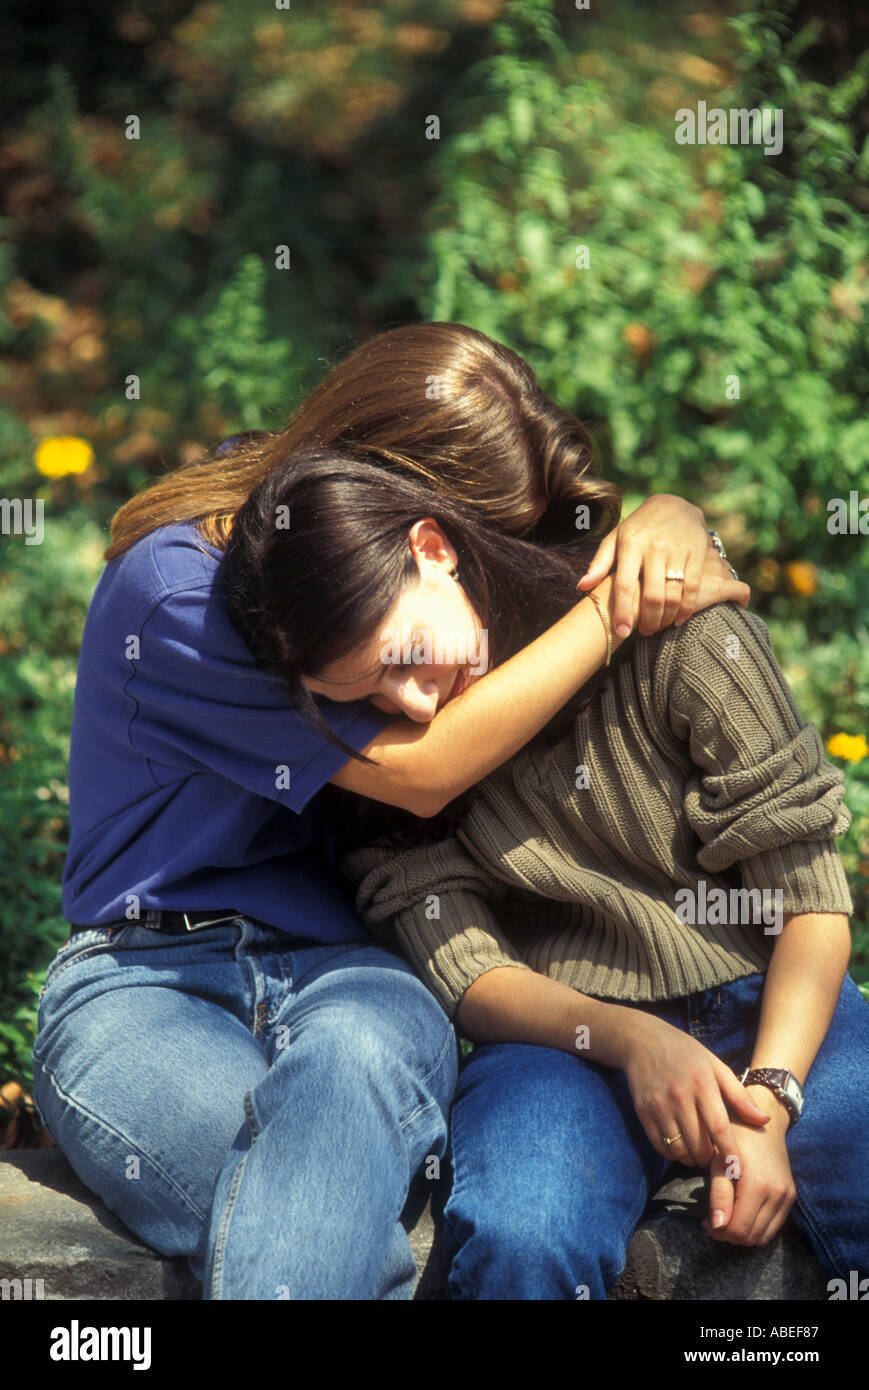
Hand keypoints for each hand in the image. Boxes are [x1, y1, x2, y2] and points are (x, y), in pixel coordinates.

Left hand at [577, 495, 748, 637]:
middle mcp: (654, 547)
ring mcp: (677, 550)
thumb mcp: (616, 539)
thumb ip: (599, 563)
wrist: (675, 504)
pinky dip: (687, 608)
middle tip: (643, 632)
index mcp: (630, 545)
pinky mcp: (697, 552)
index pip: (624, 584)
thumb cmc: (639, 528)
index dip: (622, 612)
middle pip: (651, 596)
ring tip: (658, 627)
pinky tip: (679, 619)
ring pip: (672, 595)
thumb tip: (582, 587)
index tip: (621, 633)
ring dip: (666, 618)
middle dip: (647, 621)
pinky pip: (692, 587)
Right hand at [622, 1013, 769, 1168]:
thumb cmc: (685, 1052)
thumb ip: (739, 1095)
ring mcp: (658, 1105)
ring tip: (700, 1156)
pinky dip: (673, 1153)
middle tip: (717, 1160)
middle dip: (711, 1159)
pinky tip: (681, 1148)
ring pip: (679, 1148)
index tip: (737, 1169)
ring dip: (692, 1159)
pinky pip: (660, 1145)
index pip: (718, 1127)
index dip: (729, 1152)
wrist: (642, 1040)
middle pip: (698, 1143)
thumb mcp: (715, 1065)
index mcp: (702, 1083)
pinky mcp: (643, 1112)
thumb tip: (764, 1120)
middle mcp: (679, 1096)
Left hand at [701, 1091, 795, 1244]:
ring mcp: (787, 1196)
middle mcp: (777, 1194)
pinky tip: (742, 1213)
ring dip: (743, 1234)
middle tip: (713, 1221)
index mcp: (758, 1185)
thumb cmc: (735, 1136)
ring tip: (726, 1217)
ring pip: (764, 1236)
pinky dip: (757, 1227)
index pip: (738, 1229)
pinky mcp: (791, 1196)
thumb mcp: (720, 1160)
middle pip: (751, 1237)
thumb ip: (719, 1194)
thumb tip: (716, 1225)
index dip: (718, 1232)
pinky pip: (774, 1226)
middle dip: (729, 1235)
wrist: (765, 1121)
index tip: (705, 1221)